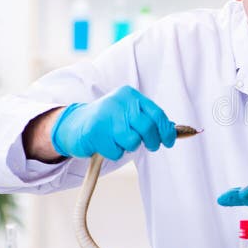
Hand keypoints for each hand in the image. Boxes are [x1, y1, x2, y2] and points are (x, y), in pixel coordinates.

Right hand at [51, 85, 175, 159]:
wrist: (75, 124)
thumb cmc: (110, 121)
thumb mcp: (129, 113)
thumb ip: (149, 119)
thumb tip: (173, 130)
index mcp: (130, 95)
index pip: (157, 114)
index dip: (166, 131)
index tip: (168, 142)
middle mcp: (118, 102)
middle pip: (147, 128)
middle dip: (152, 141)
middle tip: (151, 146)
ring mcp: (105, 116)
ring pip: (132, 141)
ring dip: (129, 147)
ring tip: (121, 141)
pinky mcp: (95, 132)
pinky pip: (116, 151)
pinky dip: (115, 153)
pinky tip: (107, 144)